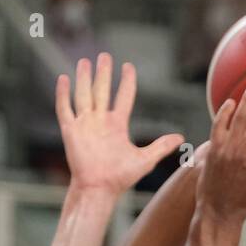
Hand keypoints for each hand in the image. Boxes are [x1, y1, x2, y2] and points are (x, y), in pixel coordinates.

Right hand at [56, 53, 183, 195]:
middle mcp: (101, 120)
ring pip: (84, 94)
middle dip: (104, 73)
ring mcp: (85, 124)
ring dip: (84, 78)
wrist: (100, 189)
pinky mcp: (71, 130)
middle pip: (102, 90)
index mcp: (118, 125)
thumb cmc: (121, 177)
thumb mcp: (145, 160)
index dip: (126, 81)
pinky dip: (63, 94)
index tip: (128, 66)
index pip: (123, 97)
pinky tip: (63, 79)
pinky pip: (65, 108)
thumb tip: (182, 138)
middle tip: (105, 56)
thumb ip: (161, 146)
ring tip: (85, 62)